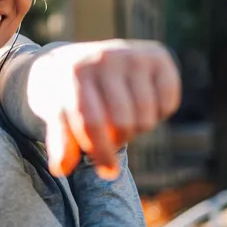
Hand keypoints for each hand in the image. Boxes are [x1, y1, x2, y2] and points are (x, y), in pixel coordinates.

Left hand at [27, 40, 180, 179]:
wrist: (80, 60)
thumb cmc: (68, 94)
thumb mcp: (58, 114)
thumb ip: (61, 141)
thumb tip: (62, 168)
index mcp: (76, 72)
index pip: (92, 121)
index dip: (101, 151)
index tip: (107, 171)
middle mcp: (106, 58)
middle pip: (123, 123)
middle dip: (117, 140)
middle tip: (110, 136)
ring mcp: (134, 55)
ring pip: (147, 117)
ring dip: (137, 130)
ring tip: (122, 119)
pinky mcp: (159, 56)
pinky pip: (168, 104)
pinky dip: (158, 114)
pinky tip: (141, 104)